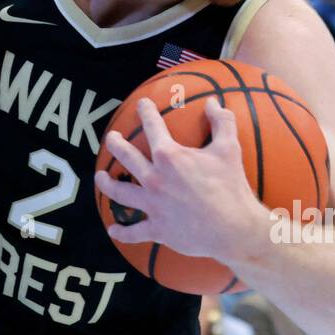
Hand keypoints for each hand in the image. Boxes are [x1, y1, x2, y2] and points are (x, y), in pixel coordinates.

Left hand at [95, 97, 265, 263]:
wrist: (234, 229)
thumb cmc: (231, 187)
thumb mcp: (229, 149)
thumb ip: (221, 121)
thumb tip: (213, 101)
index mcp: (169, 156)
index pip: (152, 127)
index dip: (146, 112)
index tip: (141, 104)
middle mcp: (154, 178)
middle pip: (126, 157)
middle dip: (115, 144)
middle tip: (111, 138)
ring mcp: (153, 205)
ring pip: (120, 192)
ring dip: (107, 183)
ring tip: (100, 177)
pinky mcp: (157, 228)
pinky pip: (134, 232)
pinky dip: (122, 232)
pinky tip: (113, 230)